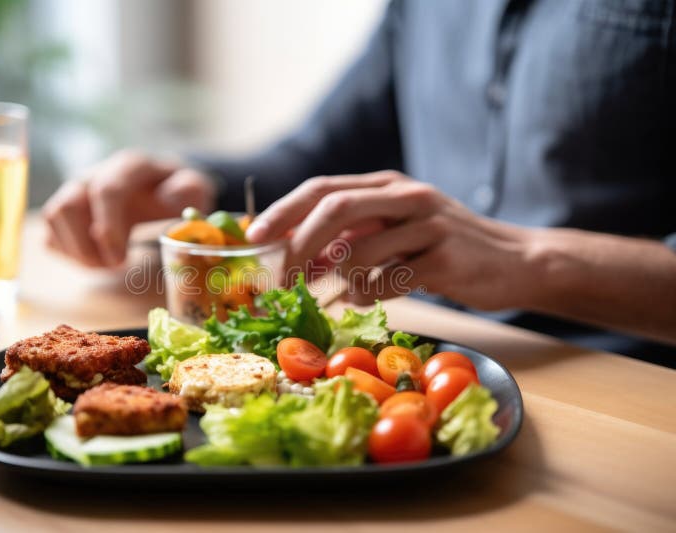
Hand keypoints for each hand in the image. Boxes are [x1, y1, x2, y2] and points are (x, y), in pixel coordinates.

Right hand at [43, 150, 215, 266]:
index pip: (106, 190)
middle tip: (115, 267)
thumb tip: (169, 198)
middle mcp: (94, 174)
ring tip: (107, 266)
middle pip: (68, 205)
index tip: (120, 260)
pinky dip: (70, 255)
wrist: (163, 189)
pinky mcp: (66, 214)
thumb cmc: (176, 192)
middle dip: (87, 246)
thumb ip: (188, 189)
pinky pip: (51, 236)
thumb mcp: (194, 187)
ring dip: (77, 252)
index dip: (108, 227)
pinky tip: (98, 261)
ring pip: (54, 219)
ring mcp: (76, 193)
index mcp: (128, 166)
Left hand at [246, 171, 534, 309]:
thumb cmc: (443, 248)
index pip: (322, 188)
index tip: (255, 238)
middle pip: (334, 209)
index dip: (283, 211)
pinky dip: (366, 296)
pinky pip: (389, 281)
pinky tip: (366, 300)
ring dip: (335, 280)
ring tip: (332, 295)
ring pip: (359, 251)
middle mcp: (404, 195)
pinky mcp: (444, 256)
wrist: (514, 260)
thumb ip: (350, 240)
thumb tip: (298, 258)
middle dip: (298, 245)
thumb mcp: (394, 233)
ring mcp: (427, 223)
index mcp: (386, 184)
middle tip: (281, 279)